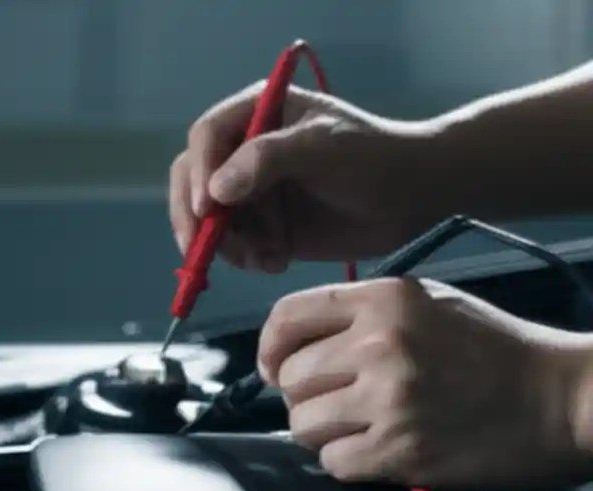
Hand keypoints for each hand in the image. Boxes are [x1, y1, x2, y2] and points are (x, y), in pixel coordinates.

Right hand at [168, 82, 439, 272]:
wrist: (413, 197)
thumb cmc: (373, 158)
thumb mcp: (322, 148)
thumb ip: (267, 159)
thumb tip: (215, 192)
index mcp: (255, 113)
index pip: (205, 137)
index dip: (200, 172)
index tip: (209, 209)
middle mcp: (243, 149)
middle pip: (193, 179)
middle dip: (197, 217)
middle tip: (205, 249)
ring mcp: (251, 189)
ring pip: (208, 219)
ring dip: (228, 243)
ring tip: (268, 256)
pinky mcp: (262, 225)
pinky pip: (232, 245)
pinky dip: (246, 258)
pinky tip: (277, 262)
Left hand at [259, 278, 592, 490]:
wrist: (565, 399)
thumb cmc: (499, 352)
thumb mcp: (430, 304)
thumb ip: (363, 315)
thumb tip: (296, 344)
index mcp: (384, 301)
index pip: (287, 317)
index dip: (270, 348)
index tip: (275, 368)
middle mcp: (380, 344)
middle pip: (289, 378)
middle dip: (306, 396)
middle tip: (340, 403)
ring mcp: (389, 399)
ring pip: (302, 425)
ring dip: (324, 433)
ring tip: (362, 427)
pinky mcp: (401, 450)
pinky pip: (334, 462)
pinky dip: (349, 462)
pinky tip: (381, 450)